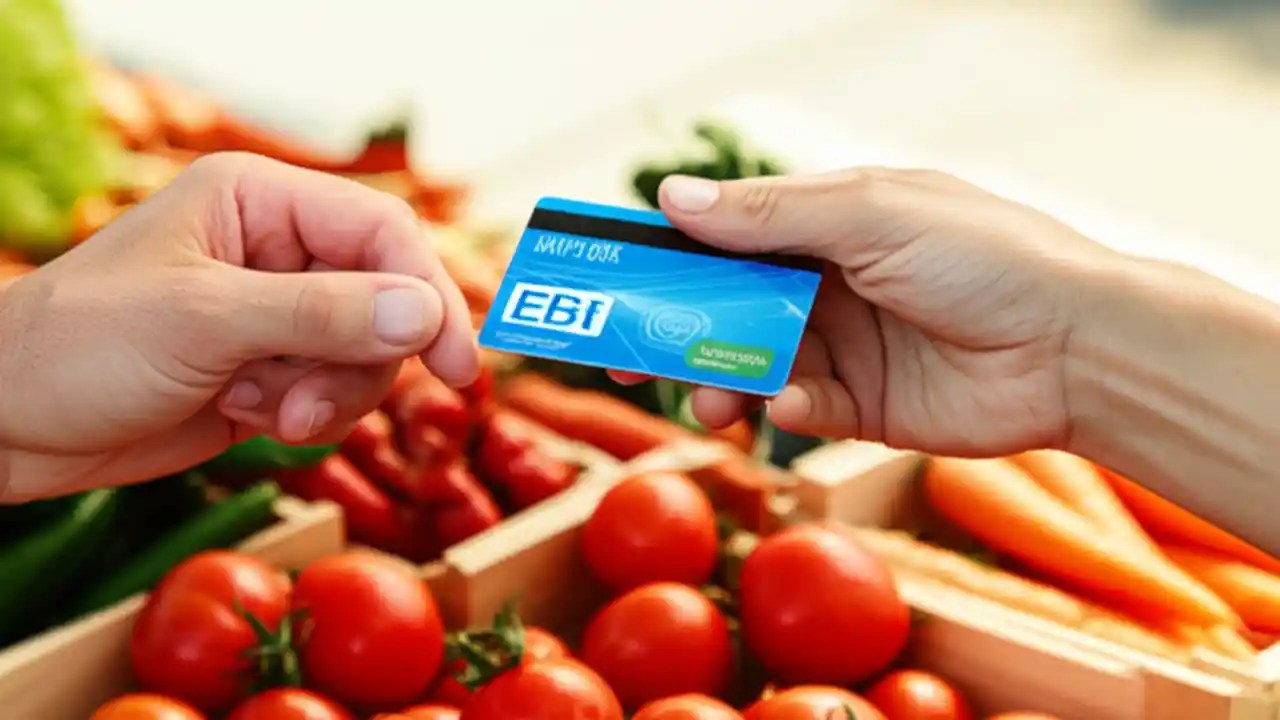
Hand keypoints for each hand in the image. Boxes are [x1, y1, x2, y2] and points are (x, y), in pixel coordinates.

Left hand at [0, 153, 477, 499]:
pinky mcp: (271, 370)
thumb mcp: (204, 319)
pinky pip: (333, 394)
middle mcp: (278, 251)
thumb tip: (423, 313)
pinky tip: (243, 415)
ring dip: (327, 398)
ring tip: (263, 413)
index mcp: (260, 202)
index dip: (427, 293)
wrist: (10, 424)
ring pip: (365, 356)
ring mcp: (276, 314)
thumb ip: (321, 314)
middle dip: (358, 364)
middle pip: (386, 302)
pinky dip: (302, 418)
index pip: (382, 234)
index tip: (455, 363)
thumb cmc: (80, 346)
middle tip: (308, 407)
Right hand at [625, 169, 1124, 455]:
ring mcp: (843, 346)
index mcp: (826, 223)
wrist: (1073, 347)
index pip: (725, 232)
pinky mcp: (862, 407)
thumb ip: (769, 214)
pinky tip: (791, 409)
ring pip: (751, 364)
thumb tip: (671, 197)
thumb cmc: (983, 257)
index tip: (609, 275)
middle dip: (674, 331)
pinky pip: (799, 409)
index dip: (666, 253)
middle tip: (624, 357)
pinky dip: (784, 411)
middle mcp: (827, 282)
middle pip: (725, 306)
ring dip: (720, 381)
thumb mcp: (868, 215)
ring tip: (710, 402)